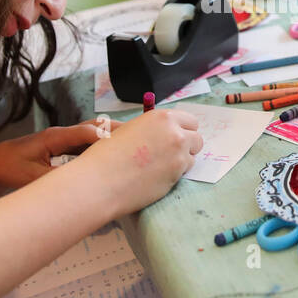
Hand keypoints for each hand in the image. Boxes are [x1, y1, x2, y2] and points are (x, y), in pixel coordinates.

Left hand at [0, 119, 123, 204]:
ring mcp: (64, 140)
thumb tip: (81, 189)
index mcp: (54, 137)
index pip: (86, 132)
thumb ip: (55, 181)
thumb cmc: (8, 168)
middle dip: (117, 132)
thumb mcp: (31, 178)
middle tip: (141, 139)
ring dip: (112, 139)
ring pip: (94, 135)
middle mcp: (62, 134)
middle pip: (95, 128)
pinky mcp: (64, 148)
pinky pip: (88, 145)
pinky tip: (115, 157)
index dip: (107, 137)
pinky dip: (103, 148)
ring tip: (135, 146)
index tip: (125, 145)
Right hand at [75, 109, 201, 216]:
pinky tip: (156, 176)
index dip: (183, 129)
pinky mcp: (177, 177)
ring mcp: (178, 156)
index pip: (190, 120)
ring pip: (192, 157)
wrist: (100, 180)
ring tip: (158, 166)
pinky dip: (174, 175)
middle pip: (197, 138)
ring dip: (181, 161)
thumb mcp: (132, 130)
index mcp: (162, 117)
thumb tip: (168, 133)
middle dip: (187, 145)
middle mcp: (174, 134)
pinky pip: (184, 173)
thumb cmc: (107, 154)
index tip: (177, 136)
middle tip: (170, 154)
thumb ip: (154, 129)